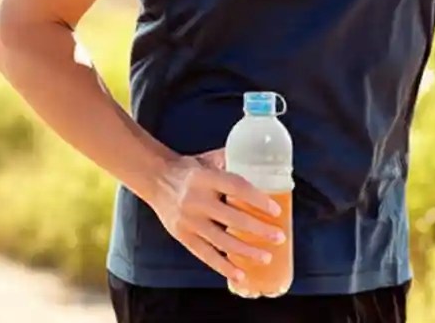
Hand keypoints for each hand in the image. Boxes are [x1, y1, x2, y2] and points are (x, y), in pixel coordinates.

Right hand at [149, 148, 285, 282]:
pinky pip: (206, 255)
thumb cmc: (189, 169)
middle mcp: (196, 200)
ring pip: (222, 241)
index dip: (258, 200)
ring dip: (247, 252)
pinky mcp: (182, 236)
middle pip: (234, 219)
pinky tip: (240, 274)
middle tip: (279, 237)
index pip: (237, 188)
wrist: (155, 179)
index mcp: (206, 178)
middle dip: (260, 230)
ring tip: (267, 257)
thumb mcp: (208, 159)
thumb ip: (232, 161)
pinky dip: (224, 266)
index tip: (276, 211)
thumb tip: (264, 165)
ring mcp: (189, 221)